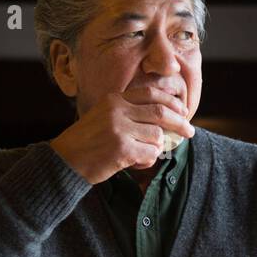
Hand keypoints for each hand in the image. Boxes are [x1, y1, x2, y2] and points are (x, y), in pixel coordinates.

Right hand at [48, 85, 193, 184]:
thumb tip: (166, 118)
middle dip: (180, 123)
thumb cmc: (87, 142)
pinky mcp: (122, 149)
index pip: (151, 93)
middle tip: (190, 132)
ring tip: (143, 154)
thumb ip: (129, 113)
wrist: (65, 160)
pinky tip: (136, 163)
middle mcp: (117, 110)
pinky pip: (150, 153)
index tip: (183, 111)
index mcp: (114, 99)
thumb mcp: (104, 116)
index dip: (171, 102)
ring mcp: (119, 129)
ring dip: (157, 148)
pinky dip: (148, 160)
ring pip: (157, 136)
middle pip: (161, 113)